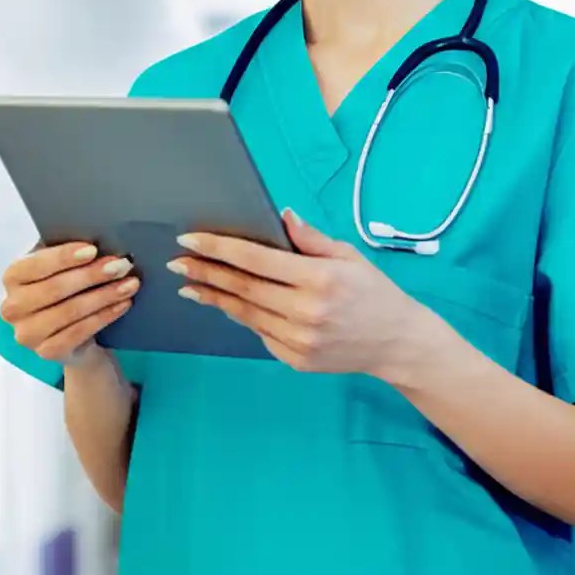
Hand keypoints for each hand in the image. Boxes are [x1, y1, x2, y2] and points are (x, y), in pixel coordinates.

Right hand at [0, 242, 140, 363]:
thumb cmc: (65, 290)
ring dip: (104, 295)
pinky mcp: (46, 352)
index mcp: (12, 277)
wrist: (72, 336)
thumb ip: (68, 253)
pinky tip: (123, 304)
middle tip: (121, 265)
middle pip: (55, 288)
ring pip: (70, 311)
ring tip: (130, 284)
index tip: (93, 249)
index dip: (64, 257)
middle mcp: (12, 307)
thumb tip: (99, 238)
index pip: (35, 265)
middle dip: (92, 275)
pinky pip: (79, 332)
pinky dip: (104, 316)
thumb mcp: (61, 267)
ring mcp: (27, 333)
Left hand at [169, 209, 438, 376]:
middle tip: (178, 262)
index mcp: (320, 278)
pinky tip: (225, 302)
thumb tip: (279, 215)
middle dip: (206, 273)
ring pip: (245, 313)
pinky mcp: (296, 359)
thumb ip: (310, 238)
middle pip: (243, 288)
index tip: (190, 240)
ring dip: (215, 296)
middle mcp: (307, 311)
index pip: (257, 259)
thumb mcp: (348, 256)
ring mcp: (300, 339)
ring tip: (191, 283)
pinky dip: (240, 315)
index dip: (219, 248)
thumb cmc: (373, 291)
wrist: (396, 342)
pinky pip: (259, 333)